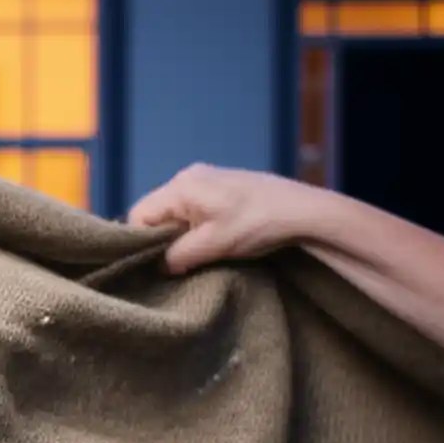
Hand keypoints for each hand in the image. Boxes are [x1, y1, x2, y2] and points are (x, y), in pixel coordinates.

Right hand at [128, 163, 333, 273]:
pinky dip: (195, 226)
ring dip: (180, 235)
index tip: (156, 264)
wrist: (305, 211)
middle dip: (162, 239)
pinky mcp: (221, 185)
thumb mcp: (212, 246)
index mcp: (181, 186)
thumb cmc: (257, 225)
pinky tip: (212, 239)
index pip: (138, 215)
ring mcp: (206, 178)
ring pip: (174, 212)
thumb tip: (158, 266)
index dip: (141, 242)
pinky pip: (192, 208)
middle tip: (177, 260)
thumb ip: (176, 256)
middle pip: (156, 212)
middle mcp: (187, 176)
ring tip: (198, 252)